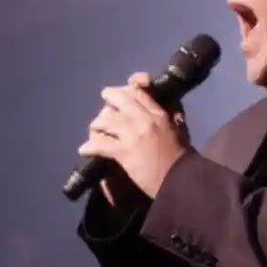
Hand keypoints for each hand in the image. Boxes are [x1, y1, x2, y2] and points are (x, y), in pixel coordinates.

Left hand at [79, 72, 191, 199]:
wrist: (180, 179)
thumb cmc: (182, 157)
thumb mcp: (180, 129)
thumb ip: (171, 115)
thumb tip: (166, 106)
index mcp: (159, 114)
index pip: (139, 92)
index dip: (129, 86)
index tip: (124, 89)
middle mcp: (143, 119)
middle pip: (119, 99)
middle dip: (109, 97)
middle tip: (105, 98)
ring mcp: (132, 134)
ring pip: (106, 120)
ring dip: (97, 125)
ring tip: (95, 130)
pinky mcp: (123, 151)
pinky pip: (101, 144)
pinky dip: (90, 147)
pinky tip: (84, 150)